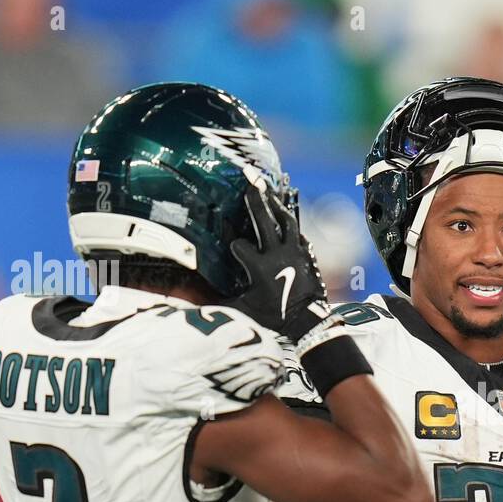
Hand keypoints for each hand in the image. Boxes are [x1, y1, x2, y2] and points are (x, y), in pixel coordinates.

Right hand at [230, 182, 330, 341]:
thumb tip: (192, 309)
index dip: (233, 244)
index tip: (231, 244)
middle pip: (264, 219)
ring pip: (286, 221)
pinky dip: (290, 224)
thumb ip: (220, 304)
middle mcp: (278, 255)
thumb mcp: (244, 310)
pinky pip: (298, 232)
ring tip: (267, 190)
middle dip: (255, 198)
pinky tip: (284, 217)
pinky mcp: (308, 255)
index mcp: (259, 268)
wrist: (310, 322)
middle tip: (249, 179)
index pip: (238, 245)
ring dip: (275, 205)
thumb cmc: (275, 318)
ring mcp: (295, 253)